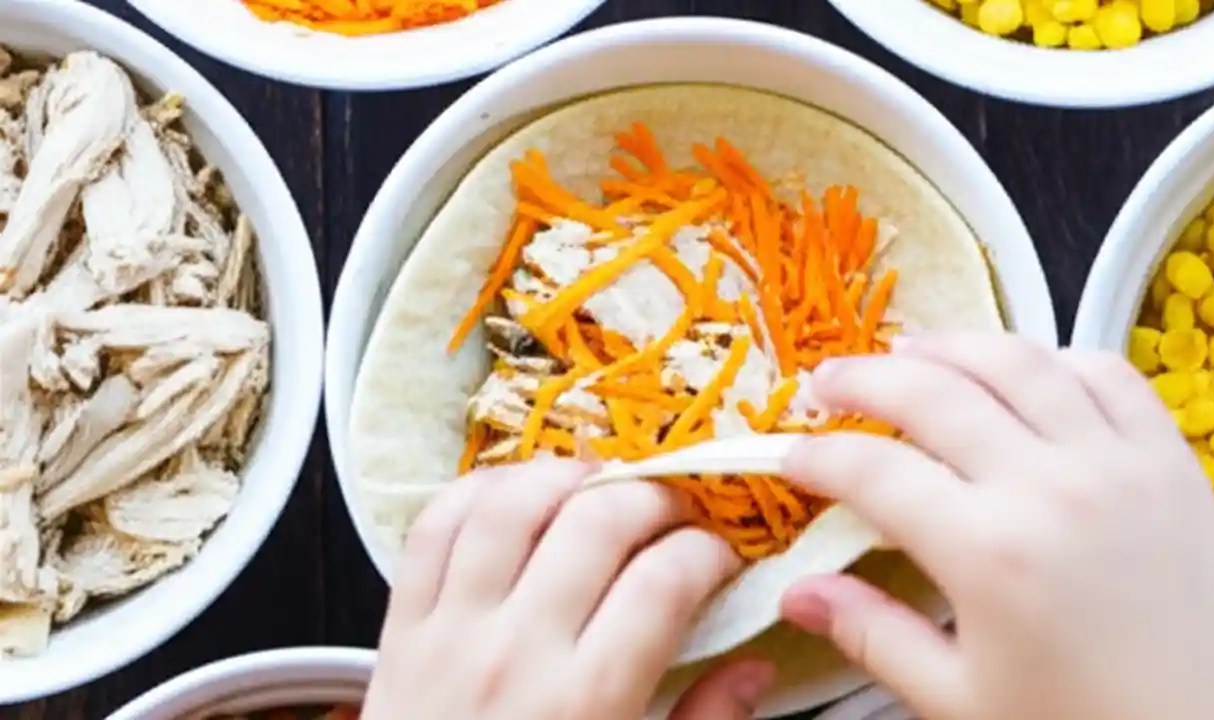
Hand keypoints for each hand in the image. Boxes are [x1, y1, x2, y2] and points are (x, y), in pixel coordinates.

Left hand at [362, 459, 772, 719]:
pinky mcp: (401, 626)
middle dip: (654, 497)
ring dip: (566, 476)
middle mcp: (517, 652)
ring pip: (511, 505)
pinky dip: (478, 491)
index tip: (722, 556)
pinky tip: (516, 494)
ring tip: (601, 486)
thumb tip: (754, 668)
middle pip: (596, 522)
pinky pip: (434, 527)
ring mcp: (451, 631)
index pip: (664, 581)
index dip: (708, 550)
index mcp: (587, 702)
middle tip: (675, 514)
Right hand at [781, 332, 1213, 719]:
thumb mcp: (957, 698)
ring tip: (908, 351)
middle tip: (827, 380)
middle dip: (863, 378)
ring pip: (1016, 361)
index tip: (791, 457)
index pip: (873, 470)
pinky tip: (1021, 370)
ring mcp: (1115, 462)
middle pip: (932, 393)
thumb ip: (870, 633)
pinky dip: (1053, 358)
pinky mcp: (1169, 458)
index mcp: (987, 552)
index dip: (817, 456)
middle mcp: (1048, 486)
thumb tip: (795, 593)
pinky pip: (1106, 373)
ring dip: (950, 347)